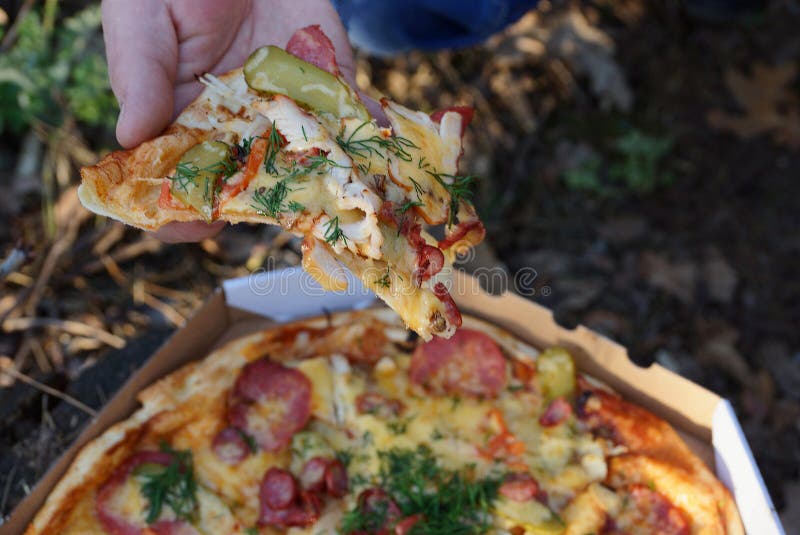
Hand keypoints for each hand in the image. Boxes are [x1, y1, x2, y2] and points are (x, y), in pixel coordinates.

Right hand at [102, 0, 355, 241]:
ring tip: (336, 183)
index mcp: (182, 129)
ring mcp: (284, 118)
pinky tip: (375, 129)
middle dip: (266, 204)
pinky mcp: (324, 92)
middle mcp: (236, 135)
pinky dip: (367, 130)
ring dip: (325, 181)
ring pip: (306, 168)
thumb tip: (131, 137)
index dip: (184, 214)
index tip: (197, 221)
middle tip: (282, 202)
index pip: (180, 189)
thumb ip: (141, 75)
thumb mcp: (142, 22)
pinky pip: (348, 121)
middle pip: (250, 191)